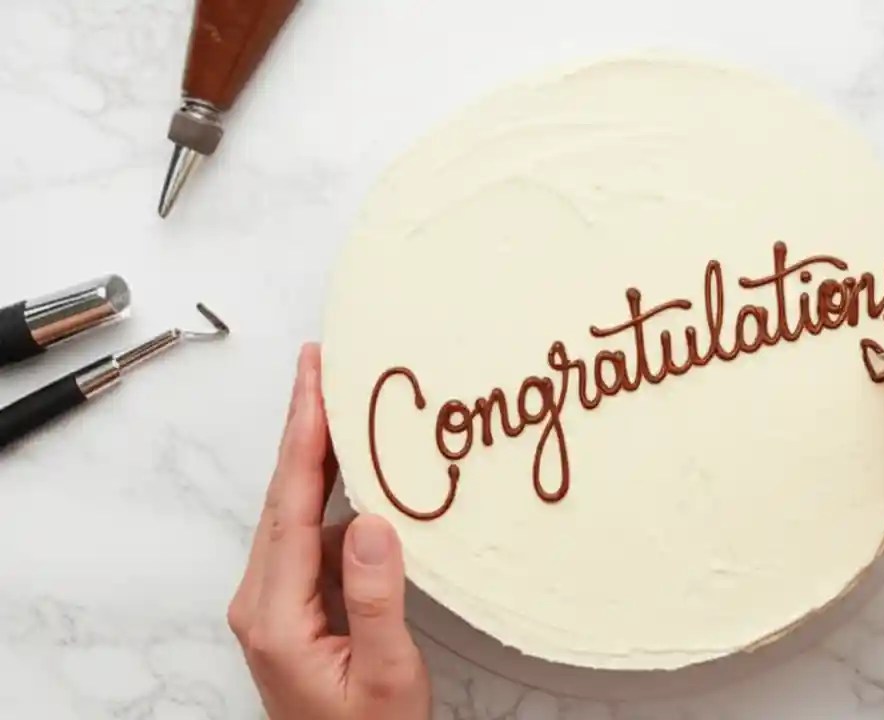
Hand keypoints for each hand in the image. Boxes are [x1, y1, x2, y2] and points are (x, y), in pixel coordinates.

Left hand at [228, 344, 430, 719]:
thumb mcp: (386, 676)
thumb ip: (377, 601)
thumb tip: (375, 521)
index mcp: (276, 614)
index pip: (291, 505)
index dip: (306, 436)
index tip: (316, 379)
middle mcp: (262, 600)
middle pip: (284, 495)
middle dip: (304, 425)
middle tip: (322, 364)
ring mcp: (275, 602)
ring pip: (297, 510)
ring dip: (321, 456)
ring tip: (347, 401)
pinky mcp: (294, 605)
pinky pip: (313, 535)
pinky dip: (335, 494)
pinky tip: (363, 473)